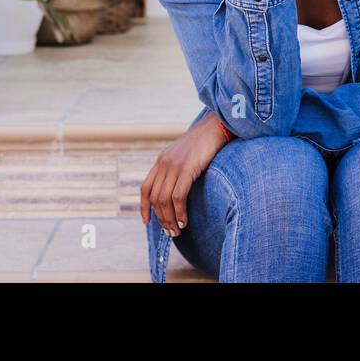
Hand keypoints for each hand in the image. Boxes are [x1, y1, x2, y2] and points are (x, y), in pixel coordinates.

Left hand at [140, 113, 230, 236]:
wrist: (215, 127)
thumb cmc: (204, 143)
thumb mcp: (184, 156)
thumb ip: (176, 169)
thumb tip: (175, 191)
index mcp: (161, 161)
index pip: (145, 188)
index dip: (144, 207)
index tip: (146, 222)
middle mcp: (163, 164)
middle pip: (155, 198)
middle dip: (161, 219)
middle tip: (170, 233)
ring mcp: (174, 166)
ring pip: (165, 200)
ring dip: (170, 219)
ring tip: (177, 231)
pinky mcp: (187, 169)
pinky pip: (178, 197)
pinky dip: (180, 212)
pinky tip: (185, 221)